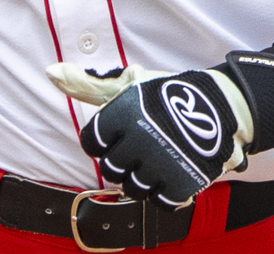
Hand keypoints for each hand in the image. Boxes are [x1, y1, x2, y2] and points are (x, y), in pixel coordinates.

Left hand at [50, 51, 273, 207]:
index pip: (92, 143)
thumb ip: (88, 84)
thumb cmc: (168, 94)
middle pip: (111, 169)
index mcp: (123, 113)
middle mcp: (139, 139)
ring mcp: (161, 163)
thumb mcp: (129, 84)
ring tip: (158, 158)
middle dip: (124, 159)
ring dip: (143, 177)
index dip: (105, 139)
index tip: (123, 130)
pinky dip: (164, 191)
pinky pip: (160, 201)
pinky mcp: (182, 182)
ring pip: (133, 188)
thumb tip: (50, 72)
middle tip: (143, 143)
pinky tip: (171, 172)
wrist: (223, 107)